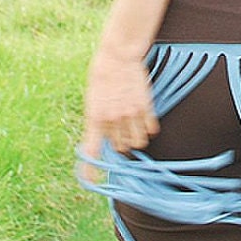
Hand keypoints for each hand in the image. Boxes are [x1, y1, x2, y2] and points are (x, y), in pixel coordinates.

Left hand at [82, 46, 159, 166]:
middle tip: (119, 131)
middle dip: (120, 143)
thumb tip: (99, 139)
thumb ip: (97, 121)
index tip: (91, 183)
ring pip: (137, 142)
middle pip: (119, 148)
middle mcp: (113, 120)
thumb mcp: (92, 101)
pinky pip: (150, 130)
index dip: (91, 170)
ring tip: (131, 126)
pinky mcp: (145, 108)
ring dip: (135, 138)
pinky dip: (147, 128)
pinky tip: (142, 118)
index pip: (92, 150)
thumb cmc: (102, 76)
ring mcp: (130, 114)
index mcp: (95, 118)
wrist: (118, 56)